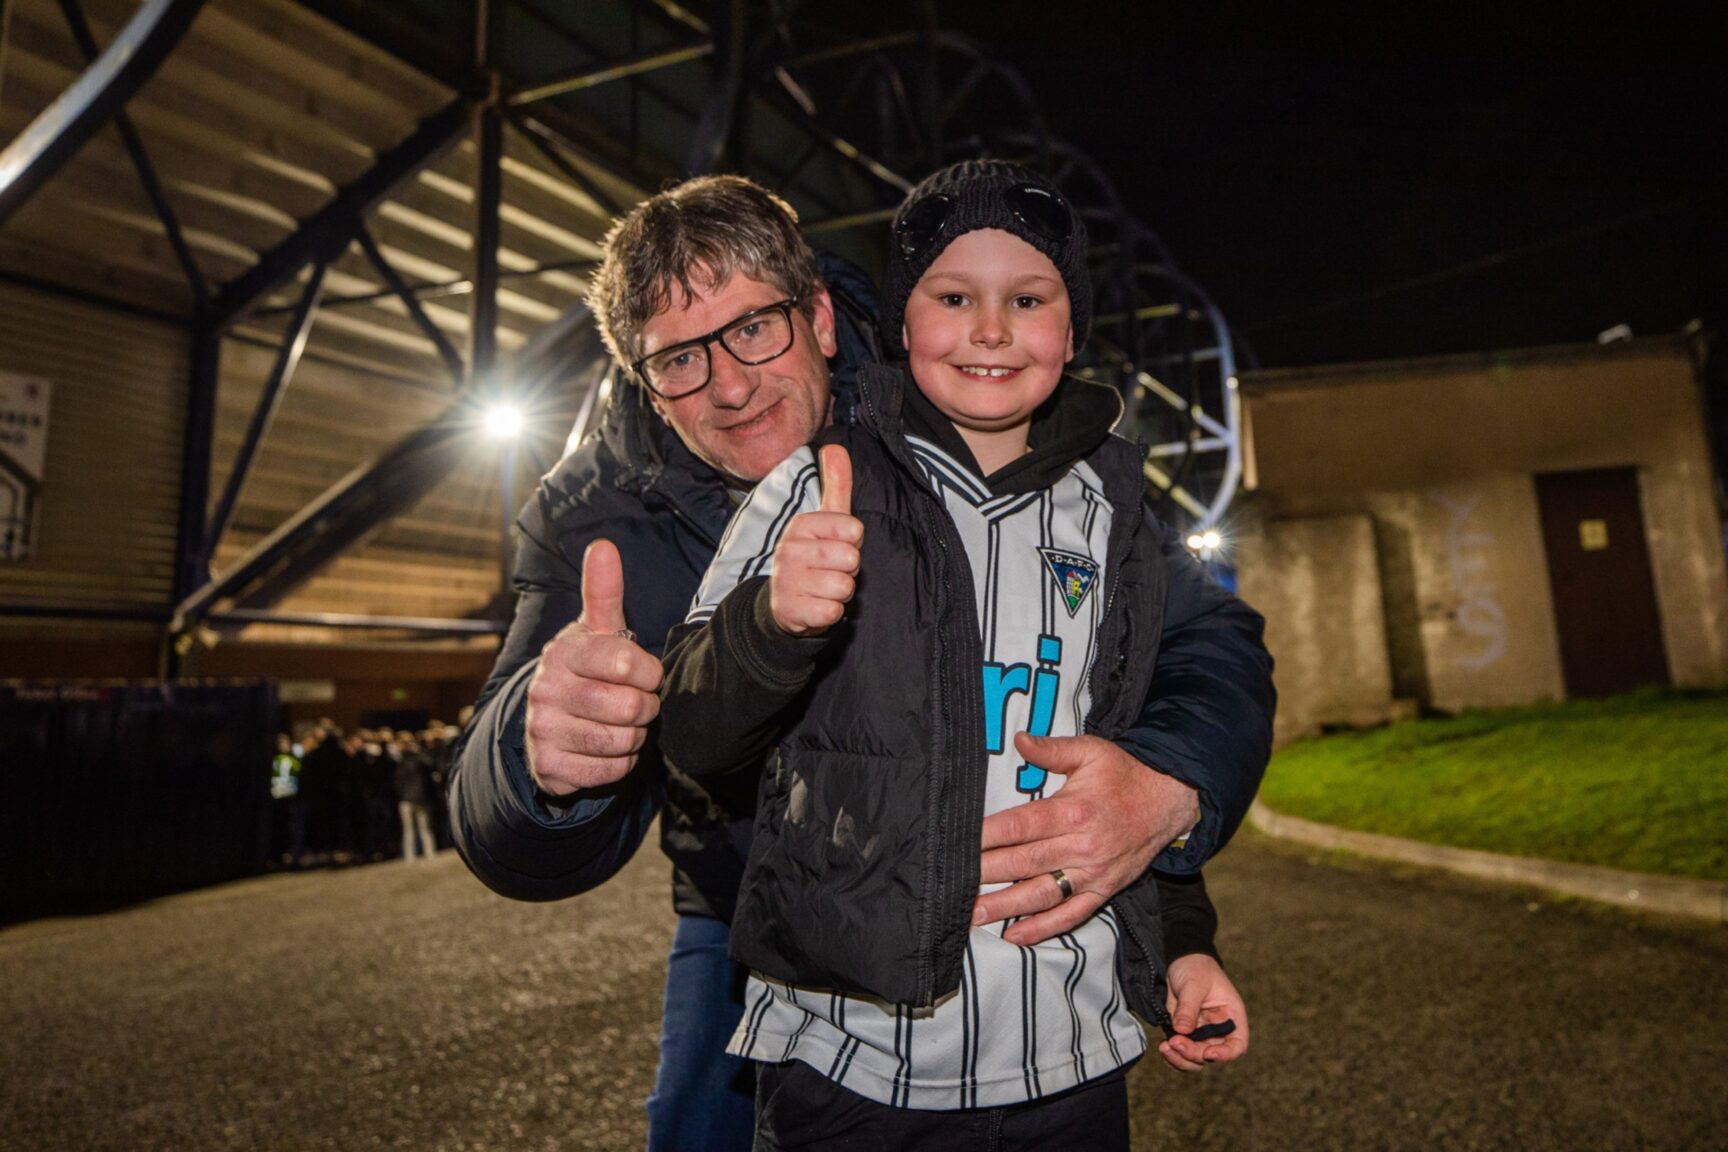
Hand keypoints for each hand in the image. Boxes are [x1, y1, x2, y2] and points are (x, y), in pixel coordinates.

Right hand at [523, 540, 663, 795]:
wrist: (550, 719)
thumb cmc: (587, 667)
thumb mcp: (597, 629)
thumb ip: (605, 591)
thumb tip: (603, 545)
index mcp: (564, 653)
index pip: (627, 664)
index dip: (649, 673)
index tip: (643, 674)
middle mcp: (546, 690)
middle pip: (630, 708)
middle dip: (645, 707)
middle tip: (635, 701)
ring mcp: (543, 731)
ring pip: (623, 741)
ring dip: (634, 736)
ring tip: (621, 723)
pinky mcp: (549, 768)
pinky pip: (611, 772)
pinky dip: (621, 763)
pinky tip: (607, 747)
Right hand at [770, 444, 861, 635]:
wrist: (784, 604)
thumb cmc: (814, 558)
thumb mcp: (825, 520)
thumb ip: (836, 484)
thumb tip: (835, 445)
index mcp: (801, 525)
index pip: (854, 530)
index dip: (853, 543)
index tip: (836, 546)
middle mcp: (789, 550)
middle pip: (851, 559)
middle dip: (848, 570)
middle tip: (830, 571)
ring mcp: (787, 581)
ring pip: (844, 587)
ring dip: (840, 593)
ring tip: (823, 589)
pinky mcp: (790, 611)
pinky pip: (832, 613)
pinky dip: (831, 613)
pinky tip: (816, 606)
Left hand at [973, 732, 1199, 945]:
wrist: (1170, 800)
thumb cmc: (1124, 774)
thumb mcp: (1090, 752)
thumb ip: (1052, 750)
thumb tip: (1018, 740)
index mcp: (1074, 811)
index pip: (1020, 826)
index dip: (987, 836)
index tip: (959, 844)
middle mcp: (1082, 846)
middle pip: (1024, 863)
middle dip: (986, 875)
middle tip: (951, 884)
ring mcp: (1093, 873)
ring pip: (1042, 895)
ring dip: (1005, 908)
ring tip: (972, 915)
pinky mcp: (1103, 891)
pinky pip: (1071, 915)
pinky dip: (1043, 929)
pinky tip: (1015, 936)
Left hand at [1157, 953, 1248, 1070]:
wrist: (1181, 960)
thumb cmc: (1196, 967)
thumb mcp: (1194, 983)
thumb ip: (1189, 1008)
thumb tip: (1181, 1031)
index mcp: (1231, 1017)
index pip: (1237, 1045)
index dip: (1225, 1054)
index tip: (1208, 1053)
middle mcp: (1218, 1030)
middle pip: (1210, 1055)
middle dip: (1192, 1054)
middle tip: (1174, 1042)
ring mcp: (1200, 1034)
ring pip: (1194, 1059)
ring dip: (1180, 1059)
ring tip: (1165, 1046)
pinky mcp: (1183, 1034)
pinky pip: (1180, 1053)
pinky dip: (1171, 1055)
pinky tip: (1163, 1046)